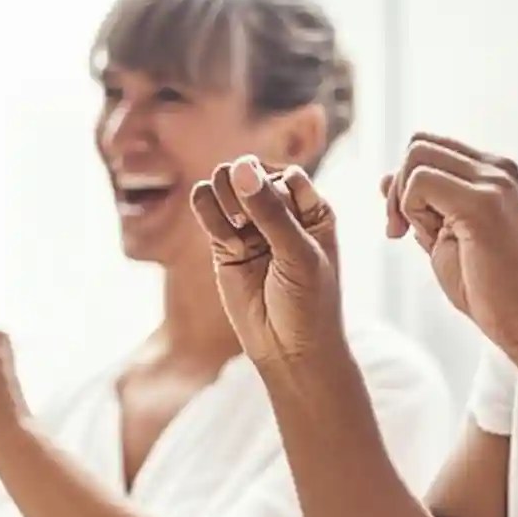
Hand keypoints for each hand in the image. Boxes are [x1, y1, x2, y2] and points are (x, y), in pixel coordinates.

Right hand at [189, 155, 345, 368]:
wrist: (289, 350)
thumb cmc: (308, 302)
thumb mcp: (298, 253)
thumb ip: (269, 210)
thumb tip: (239, 166)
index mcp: (311, 209)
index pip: (284, 174)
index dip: (272, 187)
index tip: (278, 219)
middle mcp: (280, 212)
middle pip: (250, 173)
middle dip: (243, 190)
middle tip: (246, 220)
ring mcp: (249, 226)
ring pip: (223, 185)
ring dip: (225, 202)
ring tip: (237, 233)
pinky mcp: (223, 243)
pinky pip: (206, 210)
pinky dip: (209, 216)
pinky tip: (226, 243)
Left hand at [382, 133, 517, 353]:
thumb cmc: (489, 288)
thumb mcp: (442, 237)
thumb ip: (419, 205)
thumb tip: (386, 177)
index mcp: (493, 173)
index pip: (428, 148)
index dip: (405, 184)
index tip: (408, 226)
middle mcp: (497, 169)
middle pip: (417, 145)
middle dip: (398, 188)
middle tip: (402, 231)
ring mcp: (494, 182)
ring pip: (415, 157)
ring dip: (404, 200)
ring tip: (422, 237)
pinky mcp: (483, 202)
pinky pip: (419, 182)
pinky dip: (411, 211)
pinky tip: (430, 240)